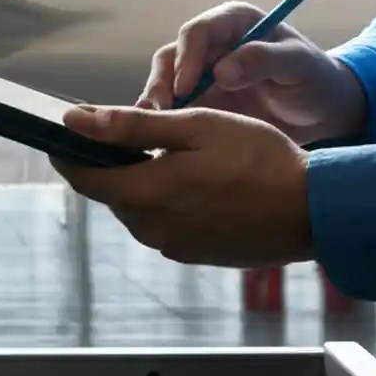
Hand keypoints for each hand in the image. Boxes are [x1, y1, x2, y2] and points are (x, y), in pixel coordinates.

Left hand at [52, 105, 312, 267]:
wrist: (313, 210)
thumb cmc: (258, 158)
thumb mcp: (194, 128)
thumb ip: (132, 126)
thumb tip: (75, 120)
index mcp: (144, 194)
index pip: (83, 178)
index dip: (68, 155)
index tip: (63, 134)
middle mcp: (150, 228)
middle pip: (110, 193)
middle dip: (108, 165)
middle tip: (123, 134)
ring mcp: (172, 246)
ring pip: (136, 208)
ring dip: (139, 182)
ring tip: (164, 154)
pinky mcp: (193, 254)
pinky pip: (162, 223)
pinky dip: (164, 201)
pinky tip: (191, 182)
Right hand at [138, 2, 365, 145]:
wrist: (321, 110)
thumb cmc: (314, 78)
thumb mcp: (299, 65)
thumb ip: (263, 61)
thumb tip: (221, 72)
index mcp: (234, 22)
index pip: (197, 32)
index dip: (186, 58)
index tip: (186, 89)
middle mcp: (211, 44)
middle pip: (171, 57)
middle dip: (162, 84)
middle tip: (160, 113)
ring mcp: (201, 73)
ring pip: (164, 82)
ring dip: (156, 103)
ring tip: (154, 128)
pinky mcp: (198, 100)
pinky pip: (172, 106)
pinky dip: (162, 120)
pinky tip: (159, 139)